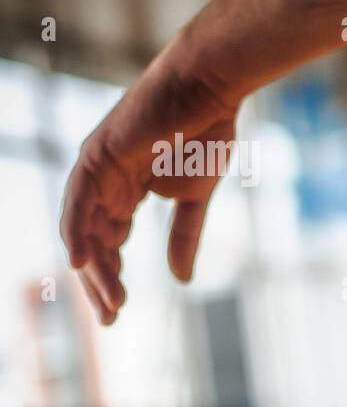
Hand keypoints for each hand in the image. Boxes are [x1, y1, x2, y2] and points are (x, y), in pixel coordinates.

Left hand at [60, 62, 237, 323]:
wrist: (209, 87)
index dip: (113, 276)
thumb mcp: (196, 197)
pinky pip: (80, 201)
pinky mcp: (98, 155)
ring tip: (111, 302)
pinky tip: (80, 262)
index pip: (110, 240)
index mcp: (125, 189)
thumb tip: (180, 280)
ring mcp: (97, 167)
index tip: (119, 311)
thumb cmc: (207, 132)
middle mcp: (104, 181)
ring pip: (86, 229)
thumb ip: (184, 236)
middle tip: (111, 319)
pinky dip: (77, 231)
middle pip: (93, 241)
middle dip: (100, 282)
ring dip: (95, 269)